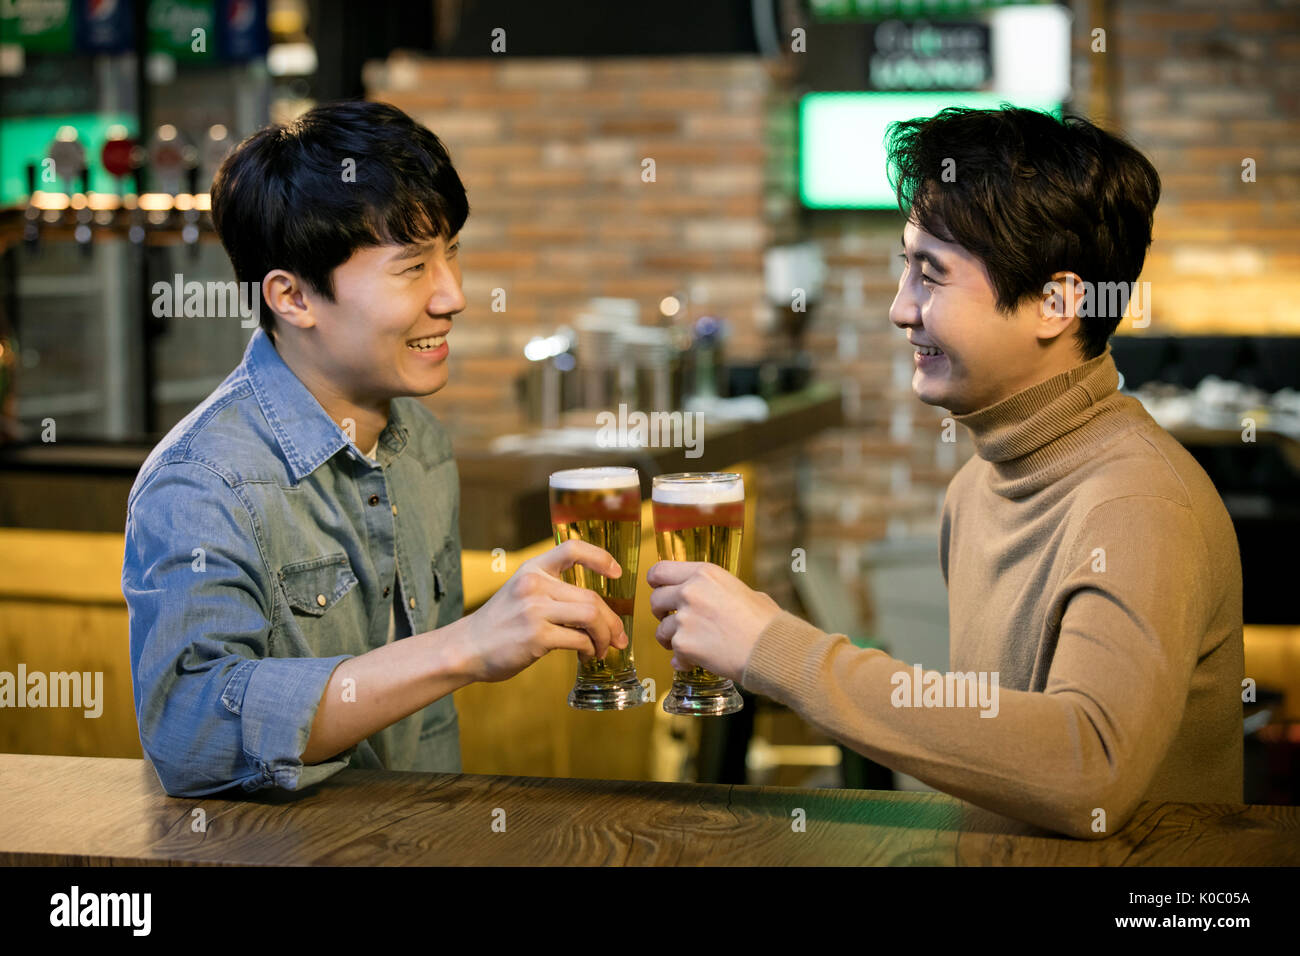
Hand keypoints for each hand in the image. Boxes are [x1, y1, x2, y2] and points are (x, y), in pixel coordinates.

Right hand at [453, 539, 628, 682]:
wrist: (466, 648)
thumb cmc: (498, 625)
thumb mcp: (520, 594)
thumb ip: (551, 592)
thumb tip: (595, 610)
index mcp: (532, 569)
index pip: (572, 548)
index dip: (600, 557)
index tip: (616, 572)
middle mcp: (534, 585)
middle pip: (591, 597)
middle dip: (612, 621)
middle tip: (619, 636)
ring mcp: (534, 611)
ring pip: (591, 616)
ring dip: (605, 636)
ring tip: (604, 648)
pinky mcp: (536, 637)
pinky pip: (579, 640)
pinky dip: (590, 650)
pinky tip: (586, 655)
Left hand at [646, 561, 780, 682]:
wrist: (771, 649)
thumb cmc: (765, 622)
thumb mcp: (744, 591)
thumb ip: (720, 591)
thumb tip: (717, 597)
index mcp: (705, 574)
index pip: (660, 570)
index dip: (656, 582)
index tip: (660, 590)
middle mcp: (690, 591)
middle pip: (655, 599)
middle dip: (662, 613)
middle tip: (674, 621)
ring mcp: (685, 618)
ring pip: (661, 629)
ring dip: (672, 639)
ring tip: (689, 646)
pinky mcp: (684, 644)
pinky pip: (674, 654)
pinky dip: (683, 661)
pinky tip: (696, 662)